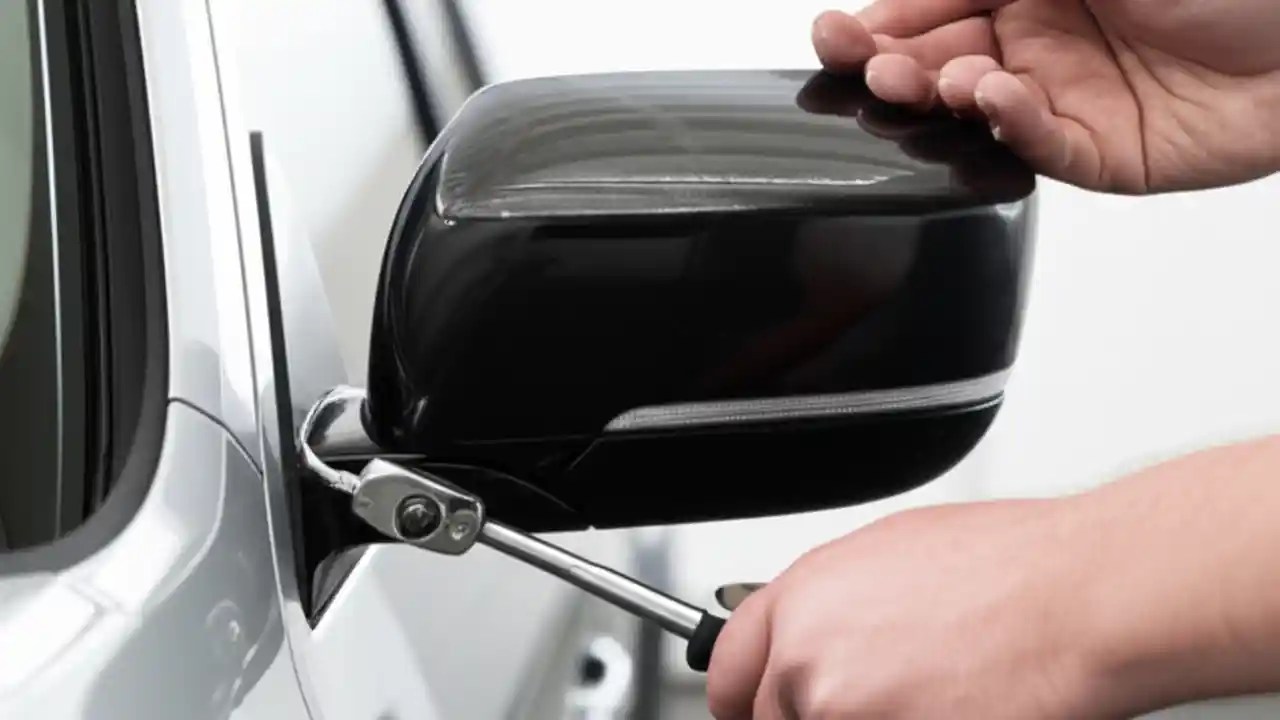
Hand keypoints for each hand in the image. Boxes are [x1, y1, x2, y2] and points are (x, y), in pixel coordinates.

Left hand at [705, 498, 1109, 718]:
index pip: (729, 671)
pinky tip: (944, 707)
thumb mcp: (892, 555)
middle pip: (771, 718)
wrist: (1081, 598)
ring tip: (925, 697)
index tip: (754, 711)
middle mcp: (808, 659)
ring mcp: (843, 713)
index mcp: (801, 599)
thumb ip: (831, 606)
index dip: (743, 699)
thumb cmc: (1012, 566)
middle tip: (863, 704)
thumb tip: (814, 635)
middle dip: (804, 717)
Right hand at [809, 0, 1279, 192]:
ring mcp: (1067, 100)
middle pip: (939, 65)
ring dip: (942, 99)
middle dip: (893, 68)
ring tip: (931, 83)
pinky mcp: (1102, 152)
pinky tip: (995, 97)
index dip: (879, 25)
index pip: (929, 10)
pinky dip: (1011, 126)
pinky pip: (1041, 147)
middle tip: (867, 69)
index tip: (836, 33)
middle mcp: (1040, 44)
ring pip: (976, 113)